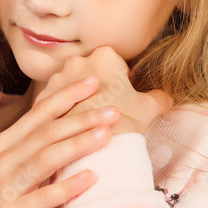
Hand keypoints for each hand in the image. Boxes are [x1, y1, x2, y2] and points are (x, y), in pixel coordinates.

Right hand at [0, 75, 120, 207]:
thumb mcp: (6, 161)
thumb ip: (32, 142)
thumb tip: (68, 122)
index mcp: (5, 142)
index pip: (39, 112)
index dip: (66, 95)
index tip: (93, 81)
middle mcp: (4, 158)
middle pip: (47, 132)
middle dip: (81, 118)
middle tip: (113, 110)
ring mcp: (7, 185)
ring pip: (45, 159)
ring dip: (77, 144)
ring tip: (106, 135)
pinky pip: (42, 197)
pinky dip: (67, 186)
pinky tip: (90, 178)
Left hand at [32, 46, 171, 136]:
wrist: (94, 150)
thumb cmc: (124, 124)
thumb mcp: (148, 109)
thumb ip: (160, 97)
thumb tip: (166, 97)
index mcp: (103, 57)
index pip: (115, 61)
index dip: (121, 79)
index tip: (122, 97)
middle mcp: (76, 62)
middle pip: (89, 72)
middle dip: (95, 87)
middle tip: (106, 109)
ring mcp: (56, 79)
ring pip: (70, 86)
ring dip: (77, 98)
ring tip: (88, 120)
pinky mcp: (41, 99)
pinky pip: (54, 102)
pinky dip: (61, 111)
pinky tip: (71, 125)